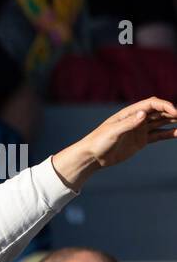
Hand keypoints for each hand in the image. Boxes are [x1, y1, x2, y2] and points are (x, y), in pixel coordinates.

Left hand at [52, 96, 176, 189]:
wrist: (92, 157)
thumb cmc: (98, 142)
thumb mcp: (112, 132)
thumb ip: (128, 124)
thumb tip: (143, 113)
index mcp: (129, 113)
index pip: (152, 104)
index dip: (165, 106)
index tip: (176, 113)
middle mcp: (137, 119)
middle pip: (159, 111)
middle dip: (172, 112)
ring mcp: (140, 130)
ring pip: (161, 122)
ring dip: (173, 121)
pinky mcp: (141, 141)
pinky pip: (159, 135)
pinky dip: (169, 133)